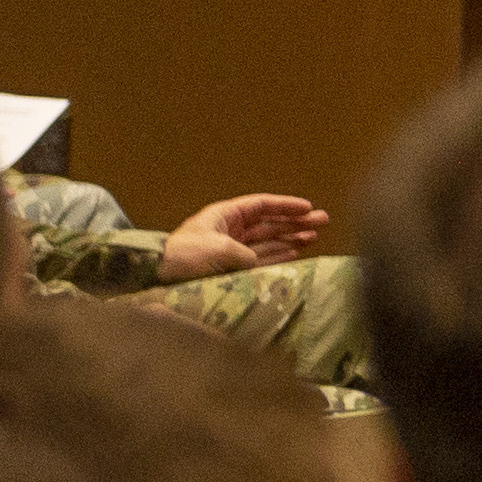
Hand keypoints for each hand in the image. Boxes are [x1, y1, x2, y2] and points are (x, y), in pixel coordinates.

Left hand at [159, 193, 329, 279]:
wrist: (160, 276)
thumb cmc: (185, 256)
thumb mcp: (222, 249)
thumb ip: (249, 254)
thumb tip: (260, 262)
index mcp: (224, 215)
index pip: (262, 205)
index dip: (286, 206)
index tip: (308, 207)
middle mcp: (229, 230)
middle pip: (269, 222)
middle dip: (295, 221)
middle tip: (322, 221)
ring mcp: (230, 249)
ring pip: (267, 240)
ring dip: (290, 238)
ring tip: (314, 237)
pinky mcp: (230, 268)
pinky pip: (261, 258)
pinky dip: (278, 256)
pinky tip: (294, 253)